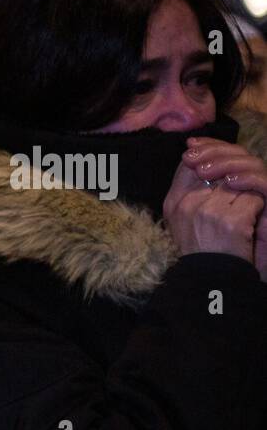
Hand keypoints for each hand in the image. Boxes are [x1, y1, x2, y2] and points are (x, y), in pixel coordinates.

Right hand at [182, 137, 266, 278]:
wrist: (211, 277)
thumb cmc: (201, 247)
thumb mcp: (183, 218)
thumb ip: (189, 189)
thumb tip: (201, 158)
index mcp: (173, 203)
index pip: (189, 164)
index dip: (205, 152)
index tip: (215, 153)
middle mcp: (188, 204)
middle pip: (216, 167)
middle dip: (233, 166)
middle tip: (242, 176)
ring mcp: (209, 211)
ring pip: (238, 182)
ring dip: (246, 191)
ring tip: (244, 207)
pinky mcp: (231, 220)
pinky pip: (252, 198)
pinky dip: (256, 207)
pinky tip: (251, 220)